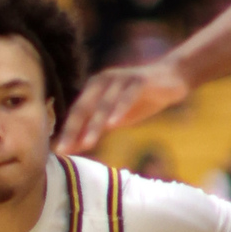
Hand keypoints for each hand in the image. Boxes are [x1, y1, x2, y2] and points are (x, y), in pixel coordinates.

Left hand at [58, 59, 188, 154]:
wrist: (172, 79)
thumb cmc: (139, 100)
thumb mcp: (115, 118)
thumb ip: (96, 128)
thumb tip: (74, 147)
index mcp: (93, 89)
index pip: (76, 113)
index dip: (67, 132)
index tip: (59, 152)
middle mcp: (102, 81)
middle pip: (84, 107)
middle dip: (73, 130)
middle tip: (65, 150)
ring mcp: (120, 79)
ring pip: (104, 104)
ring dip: (94, 124)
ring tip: (87, 143)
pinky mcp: (139, 81)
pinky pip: (127, 96)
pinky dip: (119, 110)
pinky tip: (113, 125)